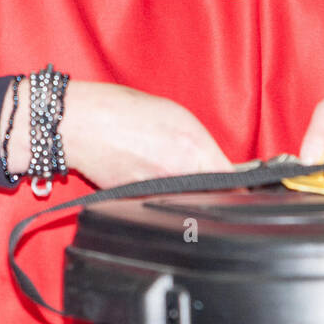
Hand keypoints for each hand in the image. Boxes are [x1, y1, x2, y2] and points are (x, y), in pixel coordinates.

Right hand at [2, 80, 231, 189]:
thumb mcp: (179, 118)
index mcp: (193, 151)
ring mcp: (156, 197)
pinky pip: (160, 210)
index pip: (233, 184)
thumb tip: (223, 171)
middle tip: (212, 186)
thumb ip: (203, 148)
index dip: (240, 187)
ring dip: (188, 200)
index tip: (243, 187)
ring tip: (174, 179)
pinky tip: (153, 184)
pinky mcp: (136, 207)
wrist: (81, 123)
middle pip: (212, 201)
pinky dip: (162, 202)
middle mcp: (178, 178)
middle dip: (214, 195)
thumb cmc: (125, 112)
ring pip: (186, 209)